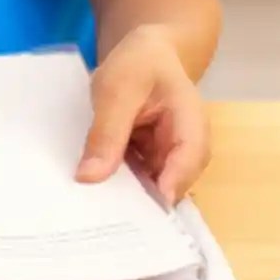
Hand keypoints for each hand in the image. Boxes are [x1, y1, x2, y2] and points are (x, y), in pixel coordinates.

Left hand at [74, 27, 209, 204]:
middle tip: (102, 226)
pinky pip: (136, 185)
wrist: (145, 54)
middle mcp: (185, 150)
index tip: (140, 214)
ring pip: (151, 192)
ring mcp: (168, 160)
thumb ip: (107, 132)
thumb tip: (88, 178)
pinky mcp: (150, 164)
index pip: (187, 162)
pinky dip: (117, 192)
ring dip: (126, 204)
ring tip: (92, 219)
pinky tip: (92, 203)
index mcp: (190, 124)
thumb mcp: (117, 90)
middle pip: (170, 187)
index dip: (166, 189)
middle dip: (140, 208)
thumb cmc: (138, 64)